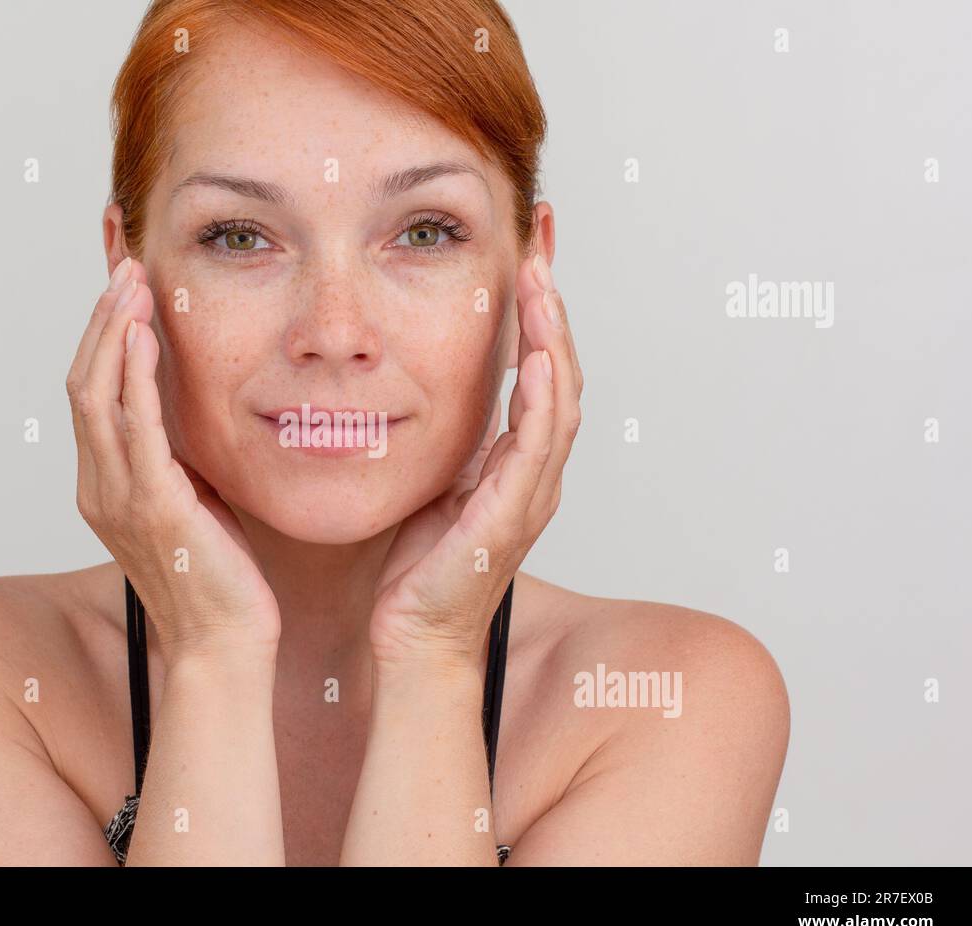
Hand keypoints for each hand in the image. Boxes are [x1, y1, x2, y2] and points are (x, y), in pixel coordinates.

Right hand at [66, 257, 281, 666]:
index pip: (92, 397)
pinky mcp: (154, 506)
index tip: (126, 291)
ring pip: (96, 396)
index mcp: (105, 487)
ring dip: (113, 333)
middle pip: (83, 385)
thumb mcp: (192, 503)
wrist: (224, 645)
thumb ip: (177, 460)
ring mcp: (120, 498)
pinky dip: (135, 376)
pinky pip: (134, 427)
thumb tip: (188, 414)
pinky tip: (145, 337)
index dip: (103, 339)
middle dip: (102, 321)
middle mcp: (99, 488)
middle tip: (126, 268)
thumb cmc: (216, 578)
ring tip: (132, 282)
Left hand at [368, 252, 582, 669]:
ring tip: (541, 281)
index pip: (538, 367)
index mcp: (514, 460)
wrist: (414, 639)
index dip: (537, 308)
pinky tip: (538, 359)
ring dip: (553, 337)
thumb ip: (441, 436)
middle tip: (539, 239)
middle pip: (560, 370)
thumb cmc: (418, 569)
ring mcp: (530, 495)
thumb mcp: (430, 480)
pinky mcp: (509, 520)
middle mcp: (533, 472)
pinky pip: (536, 450)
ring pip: (559, 400)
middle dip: (552, 302)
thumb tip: (410, 380)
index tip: (525, 248)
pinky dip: (542, 402)